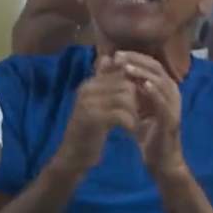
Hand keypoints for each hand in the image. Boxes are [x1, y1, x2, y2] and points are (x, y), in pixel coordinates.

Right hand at [57, 55, 138, 173]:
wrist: (74, 155)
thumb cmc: (89, 130)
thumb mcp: (97, 102)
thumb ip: (104, 82)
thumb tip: (109, 56)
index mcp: (90, 84)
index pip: (120, 73)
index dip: (134, 86)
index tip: (138, 102)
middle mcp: (87, 89)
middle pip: (125, 84)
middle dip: (137, 100)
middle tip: (138, 114)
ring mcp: (88, 103)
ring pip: (125, 98)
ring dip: (134, 112)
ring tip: (133, 123)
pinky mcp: (93, 118)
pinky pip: (121, 114)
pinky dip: (129, 123)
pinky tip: (129, 130)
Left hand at [116, 51, 186, 177]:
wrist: (160, 160)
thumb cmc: (147, 133)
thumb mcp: (135, 108)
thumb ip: (128, 90)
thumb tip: (112, 71)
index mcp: (164, 89)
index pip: (151, 64)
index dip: (135, 57)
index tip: (115, 54)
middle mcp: (172, 93)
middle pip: (157, 69)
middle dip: (137, 61)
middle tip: (119, 57)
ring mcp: (174, 106)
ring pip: (161, 82)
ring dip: (143, 74)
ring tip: (126, 68)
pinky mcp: (172, 119)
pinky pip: (164, 102)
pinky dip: (154, 92)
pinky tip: (142, 86)